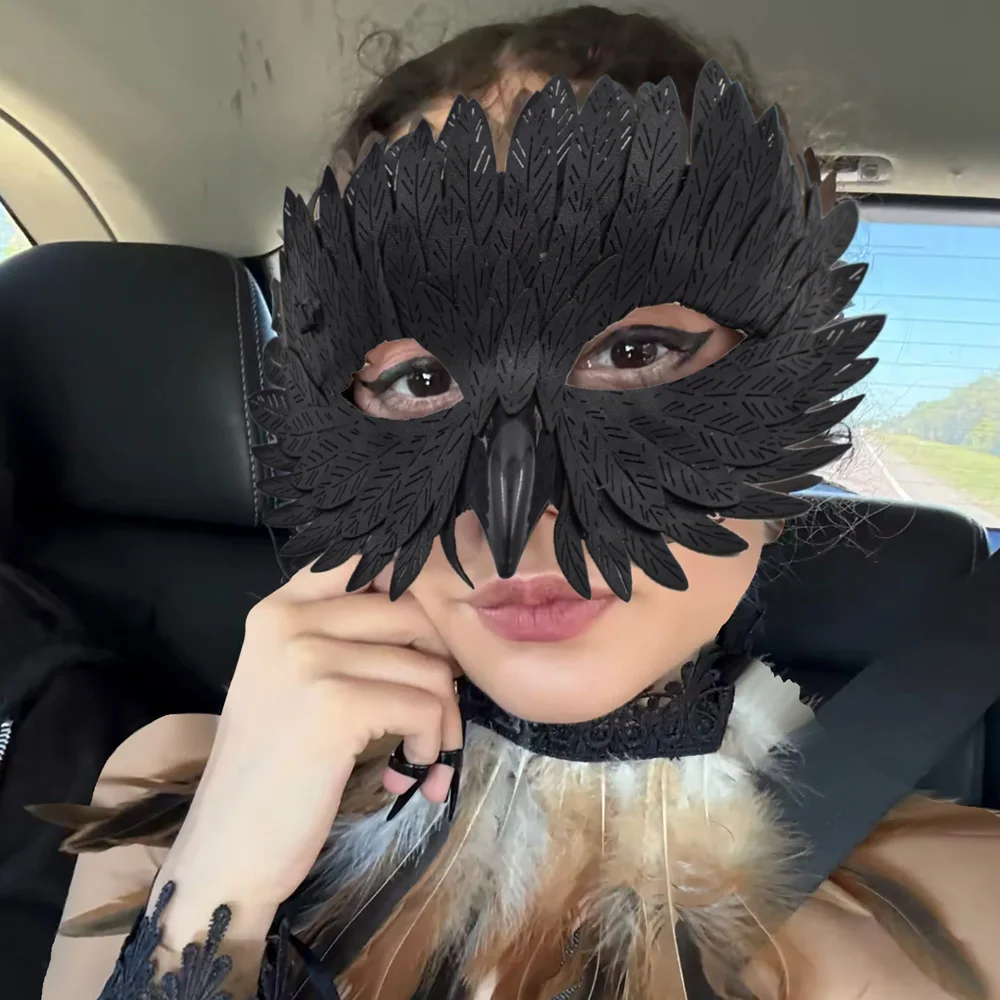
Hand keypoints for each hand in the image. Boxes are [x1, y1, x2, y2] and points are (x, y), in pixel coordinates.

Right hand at [152, 556, 461, 939]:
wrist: (227, 853)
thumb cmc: (272, 772)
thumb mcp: (295, 682)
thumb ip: (345, 636)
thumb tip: (433, 612)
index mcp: (280, 606)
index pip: (369, 558)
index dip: (418, 593)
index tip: (428, 642)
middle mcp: (291, 619)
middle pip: (415, 612)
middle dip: (443, 668)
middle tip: (435, 718)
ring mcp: (309, 658)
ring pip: (429, 666)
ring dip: (443, 719)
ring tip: (421, 756)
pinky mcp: (334, 706)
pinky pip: (426, 706)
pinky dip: (433, 745)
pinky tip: (409, 773)